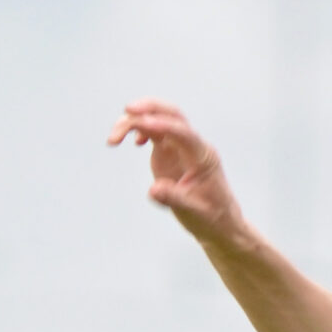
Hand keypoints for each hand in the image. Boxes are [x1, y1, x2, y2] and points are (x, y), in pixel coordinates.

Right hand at [107, 98, 249, 252]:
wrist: (218, 223)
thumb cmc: (210, 217)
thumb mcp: (192, 211)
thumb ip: (173, 198)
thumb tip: (153, 190)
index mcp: (203, 156)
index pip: (184, 133)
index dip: (164, 125)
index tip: (143, 123)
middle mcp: (192, 146)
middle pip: (172, 115)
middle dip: (150, 108)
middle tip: (127, 109)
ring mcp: (179, 147)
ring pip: (158, 121)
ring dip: (136, 121)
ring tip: (113, 139)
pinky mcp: (168, 152)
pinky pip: (153, 132)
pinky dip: (139, 130)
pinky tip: (133, 142)